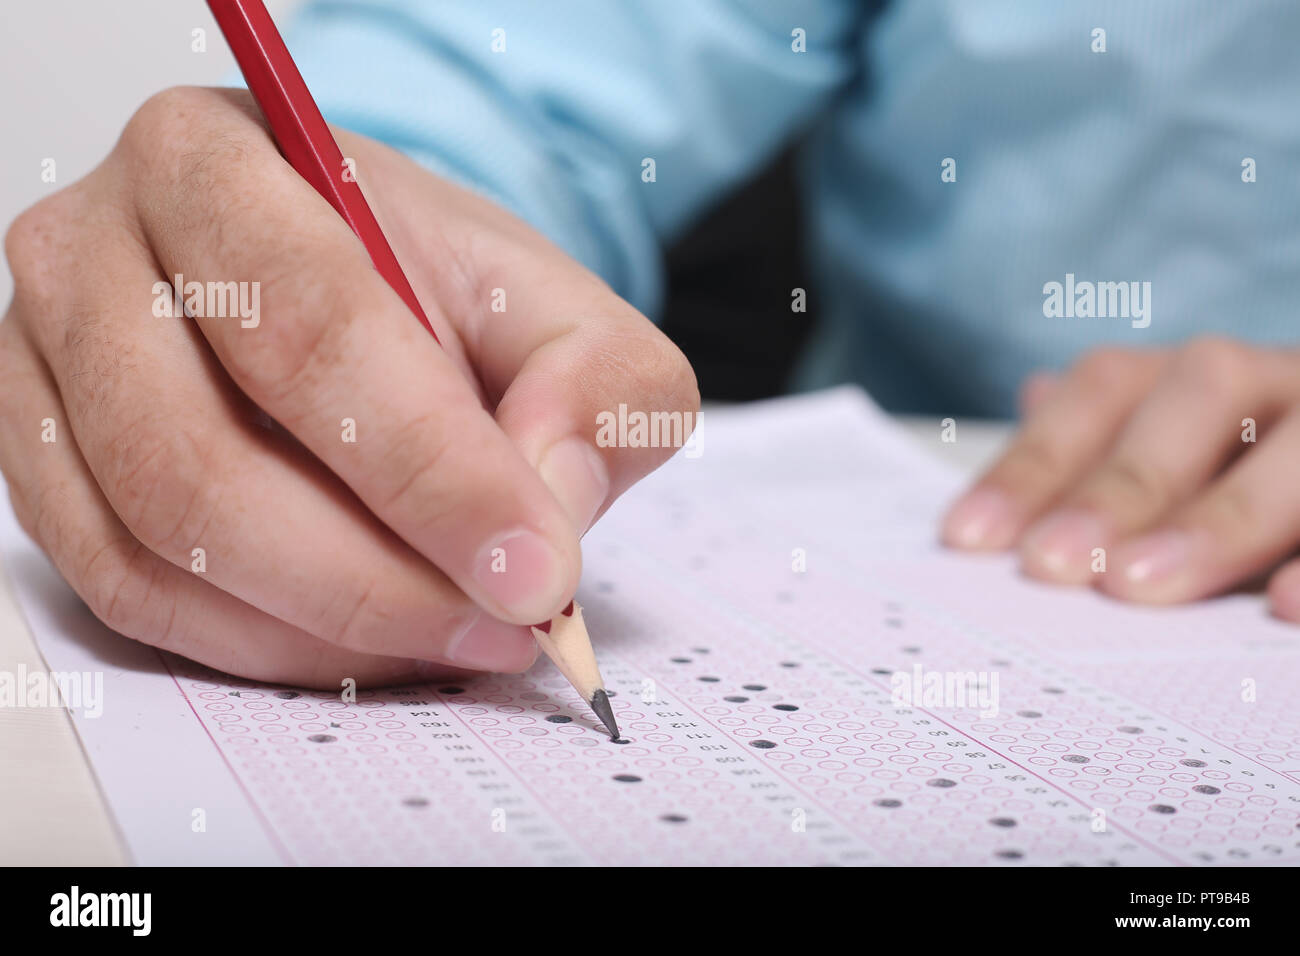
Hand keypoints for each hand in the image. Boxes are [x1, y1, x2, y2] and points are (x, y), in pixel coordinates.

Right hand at [0, 87, 697, 686]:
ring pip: (157, 543)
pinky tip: (364, 638)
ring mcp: (42, 367)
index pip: (314, 329)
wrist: (348, 285)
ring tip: (456, 635)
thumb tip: (551, 499)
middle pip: (204, 456)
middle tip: (503, 624)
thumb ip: (599, 386)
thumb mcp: (558, 309)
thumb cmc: (436, 289)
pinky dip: (259, 644)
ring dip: (324, 625)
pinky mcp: (38, 465)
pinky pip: (125, 591)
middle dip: (375, 576)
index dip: (431, 469)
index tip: (535, 570)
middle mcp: (93, 254)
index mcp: (216, 162)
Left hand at [940, 338, 1299, 620]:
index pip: (1104, 390)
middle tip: (1053, 565)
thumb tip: (1025, 398)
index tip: (967, 539)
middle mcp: (1276, 380)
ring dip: (1217, 518)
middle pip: (1199, 398)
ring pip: (1298, 447)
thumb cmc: (1241, 486)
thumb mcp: (1169, 472)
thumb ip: (1099, 456)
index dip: (1034, 460)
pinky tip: (1286, 610)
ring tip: (1143, 586)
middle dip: (1120, 482)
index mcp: (1198, 375)